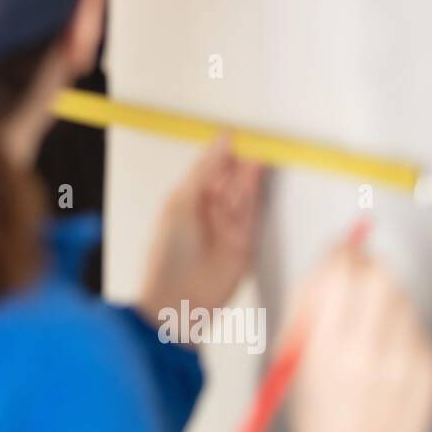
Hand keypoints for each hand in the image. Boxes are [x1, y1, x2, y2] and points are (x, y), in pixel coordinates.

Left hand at [137, 134, 264, 321]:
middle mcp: (208, 210)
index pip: (210, 168)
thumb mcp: (183, 202)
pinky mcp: (245, 241)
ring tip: (261, 152)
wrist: (180, 298)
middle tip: (256, 140)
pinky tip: (262, 175)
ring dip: (252, 174)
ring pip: (244, 192)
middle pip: (230, 178)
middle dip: (242, 160)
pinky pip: (255, 212)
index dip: (224, 151)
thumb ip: (206, 170)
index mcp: (187, 198)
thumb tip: (225, 139)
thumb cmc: (170, 251)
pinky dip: (259, 193)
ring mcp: (228, 226)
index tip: (238, 134)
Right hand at [286, 231, 431, 431]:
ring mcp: (407, 358)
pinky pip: (416, 326)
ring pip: (401, 295)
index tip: (338, 250)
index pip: (341, 269)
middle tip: (354, 275)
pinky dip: (399, 328)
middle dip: (365, 267)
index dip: (339, 253)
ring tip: (366, 325)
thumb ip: (309, 309)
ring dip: (382, 298)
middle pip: (379, 273)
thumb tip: (327, 266)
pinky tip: (384, 352)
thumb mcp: (294, 359)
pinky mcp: (430, 367)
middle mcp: (372, 348)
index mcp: (329, 345)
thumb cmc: (318, 416)